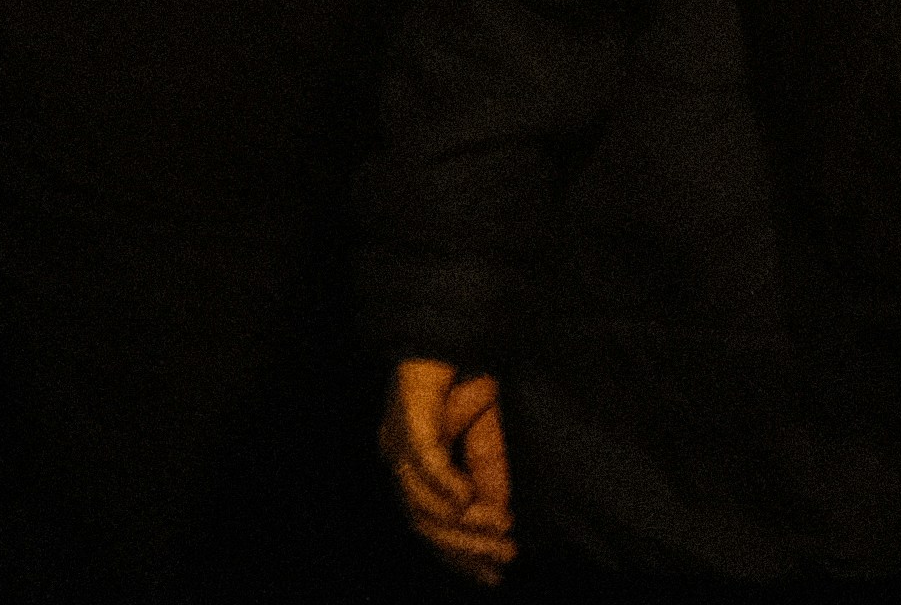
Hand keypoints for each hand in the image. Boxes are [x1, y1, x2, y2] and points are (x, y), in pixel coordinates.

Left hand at [380, 358, 511, 582]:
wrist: (458, 324)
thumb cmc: (467, 373)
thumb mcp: (486, 433)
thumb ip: (488, 474)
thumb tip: (499, 521)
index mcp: (411, 464)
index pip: (429, 525)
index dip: (460, 555)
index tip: (495, 576)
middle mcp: (397, 456)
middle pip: (424, 523)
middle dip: (466, 547)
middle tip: (503, 557)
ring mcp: (398, 437)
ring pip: (422, 502)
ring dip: (464, 523)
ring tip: (501, 530)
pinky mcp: (409, 416)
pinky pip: (425, 463)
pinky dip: (446, 485)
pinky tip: (468, 501)